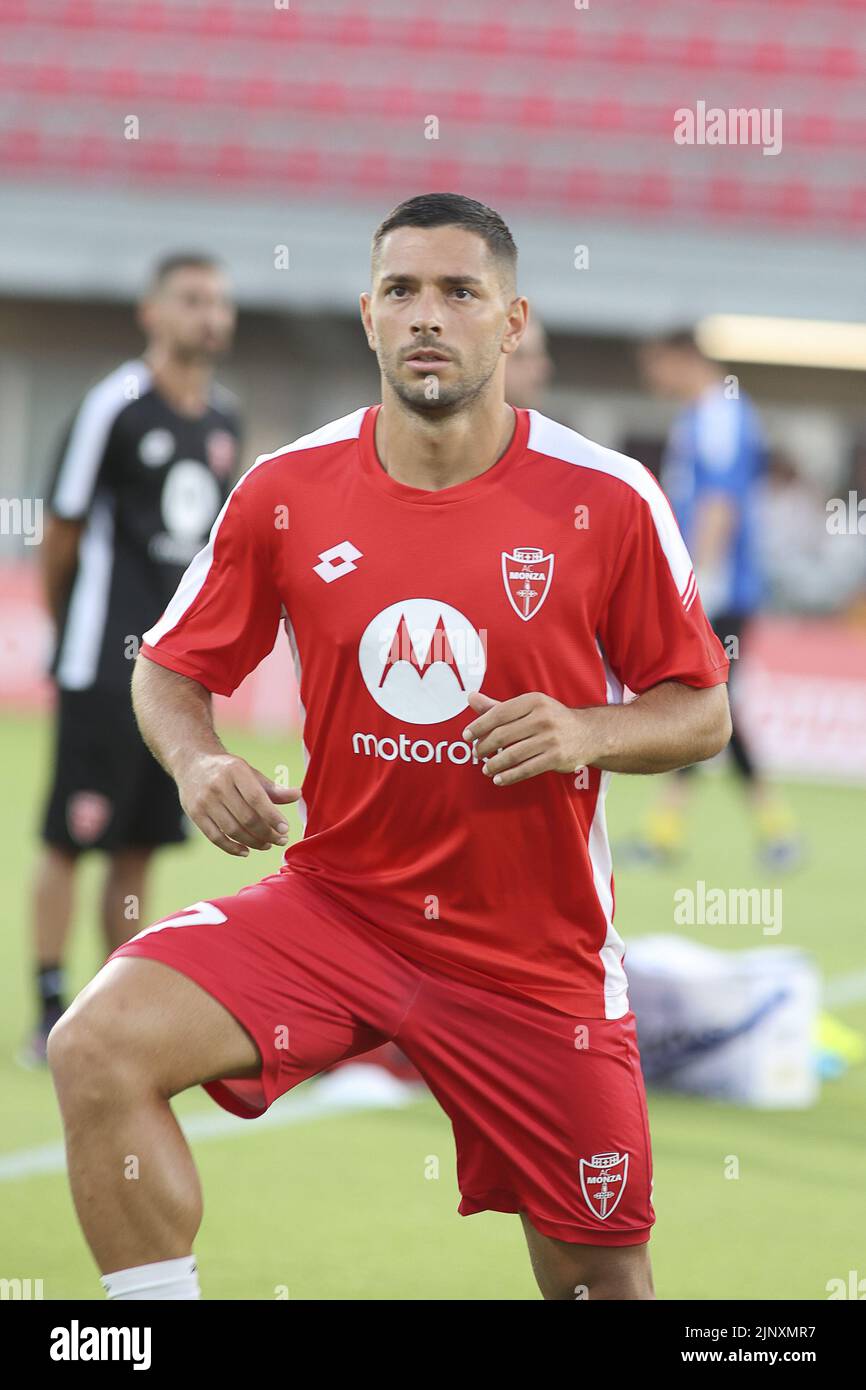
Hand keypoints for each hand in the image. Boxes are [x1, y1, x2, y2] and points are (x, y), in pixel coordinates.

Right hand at [178, 752, 301, 856]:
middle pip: (246, 817)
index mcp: (235, 771)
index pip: (256, 798)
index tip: (285, 829)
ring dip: (253, 842)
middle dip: (266, 833)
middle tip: (280, 840)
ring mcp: (204, 800)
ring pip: (232, 830)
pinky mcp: (195, 813)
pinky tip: (246, 851)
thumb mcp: (250, 773)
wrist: (192, 763)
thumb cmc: (229, 771)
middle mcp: (218, 785)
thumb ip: (273, 788)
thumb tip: (297, 794)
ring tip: (267, 845)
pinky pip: (215, 837)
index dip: (272, 816)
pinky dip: (232, 848)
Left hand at [462, 690, 598, 786]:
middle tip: (477, 753)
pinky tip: (498, 779)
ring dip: (494, 764)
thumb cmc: (552, 719)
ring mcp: (550, 739)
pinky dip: (509, 776)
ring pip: (512, 754)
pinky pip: (526, 769)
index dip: (479, 725)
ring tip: (486, 768)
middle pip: (503, 735)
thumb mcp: (528, 708)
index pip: (498, 713)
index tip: (466, 736)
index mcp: (533, 701)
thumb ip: (498, 706)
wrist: (589, 734)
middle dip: (484, 746)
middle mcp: (543, 718)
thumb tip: (470, 698)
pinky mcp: (556, 758)